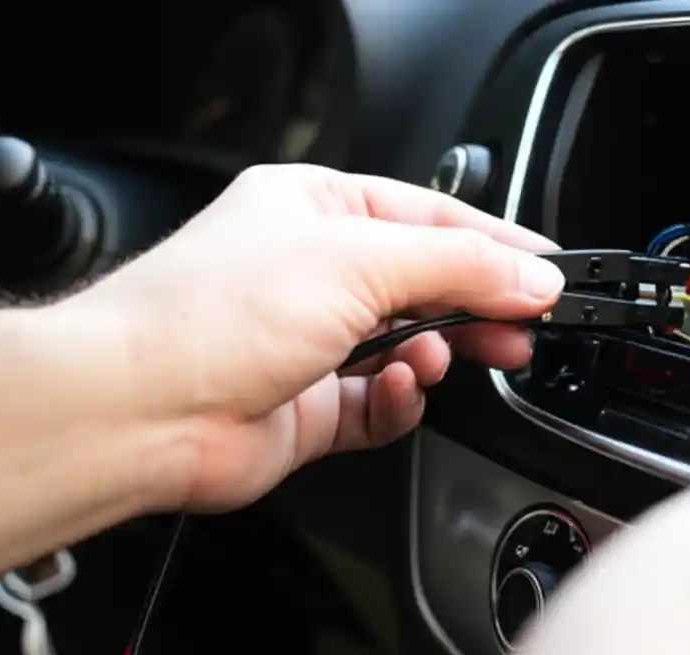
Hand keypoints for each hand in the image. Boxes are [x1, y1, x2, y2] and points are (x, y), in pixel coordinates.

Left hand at [68, 163, 562, 510]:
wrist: (139, 409)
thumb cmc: (210, 314)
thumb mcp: (360, 260)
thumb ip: (462, 266)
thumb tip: (533, 276)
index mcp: (318, 210)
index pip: (433, 218)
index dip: (498, 245)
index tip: (549, 273)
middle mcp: (315, 272)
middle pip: (430, 285)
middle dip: (479, 307)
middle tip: (524, 327)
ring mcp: (313, 343)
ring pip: (413, 348)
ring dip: (437, 355)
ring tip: (450, 358)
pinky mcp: (313, 407)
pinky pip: (384, 405)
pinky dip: (400, 401)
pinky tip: (395, 390)